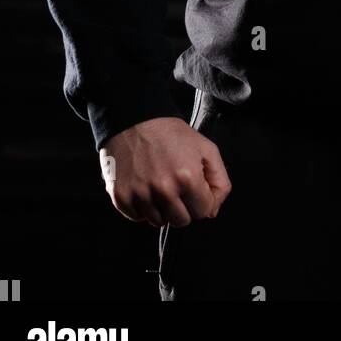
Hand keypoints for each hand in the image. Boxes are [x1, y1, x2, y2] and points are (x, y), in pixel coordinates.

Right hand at [99, 116, 231, 227]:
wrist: (134, 118)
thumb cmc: (172, 133)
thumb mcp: (206, 148)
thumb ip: (219, 181)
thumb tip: (212, 212)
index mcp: (187, 178)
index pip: (203, 212)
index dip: (201, 199)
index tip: (194, 186)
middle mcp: (163, 190)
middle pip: (181, 221)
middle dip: (183, 207)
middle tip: (176, 186)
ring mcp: (140, 195)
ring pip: (158, 222)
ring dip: (162, 208)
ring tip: (159, 184)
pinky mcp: (121, 197)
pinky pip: (137, 218)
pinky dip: (142, 207)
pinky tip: (144, 186)